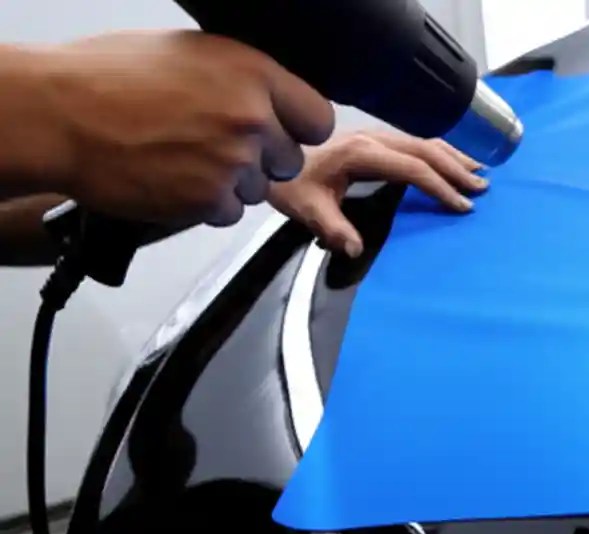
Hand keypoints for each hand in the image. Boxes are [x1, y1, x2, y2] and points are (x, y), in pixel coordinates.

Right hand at [43, 31, 333, 226]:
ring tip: (183, 159)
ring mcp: (233, 162)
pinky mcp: (208, 200)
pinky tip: (173, 179)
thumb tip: (272, 100)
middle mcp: (252, 118)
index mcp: (253, 73)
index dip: (297, 128)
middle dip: (261, 159)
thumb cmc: (110, 78)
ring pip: (258, 189)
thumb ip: (243, 79)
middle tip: (217, 148)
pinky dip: (205, 205)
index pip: (317, 117)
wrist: (59, 115)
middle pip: (290, 160)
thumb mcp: (190, 54)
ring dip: (230, 183)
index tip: (280, 132)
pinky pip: (228, 213)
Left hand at [266, 130, 487, 257]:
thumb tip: (354, 249)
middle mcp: (373, 138)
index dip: (439, 186)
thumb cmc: (289, 183)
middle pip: (426, 150)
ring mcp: (376, 135)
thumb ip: (331, 228)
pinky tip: (455, 159)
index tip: (461, 206)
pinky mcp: (376, 138)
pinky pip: (416, 141)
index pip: (412, 168)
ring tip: (480, 172)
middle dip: (456, 169)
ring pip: (425, 141)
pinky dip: (441, 151)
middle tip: (482, 188)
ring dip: (453, 157)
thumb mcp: (305, 208)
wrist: (271, 154)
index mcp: (361, 153)